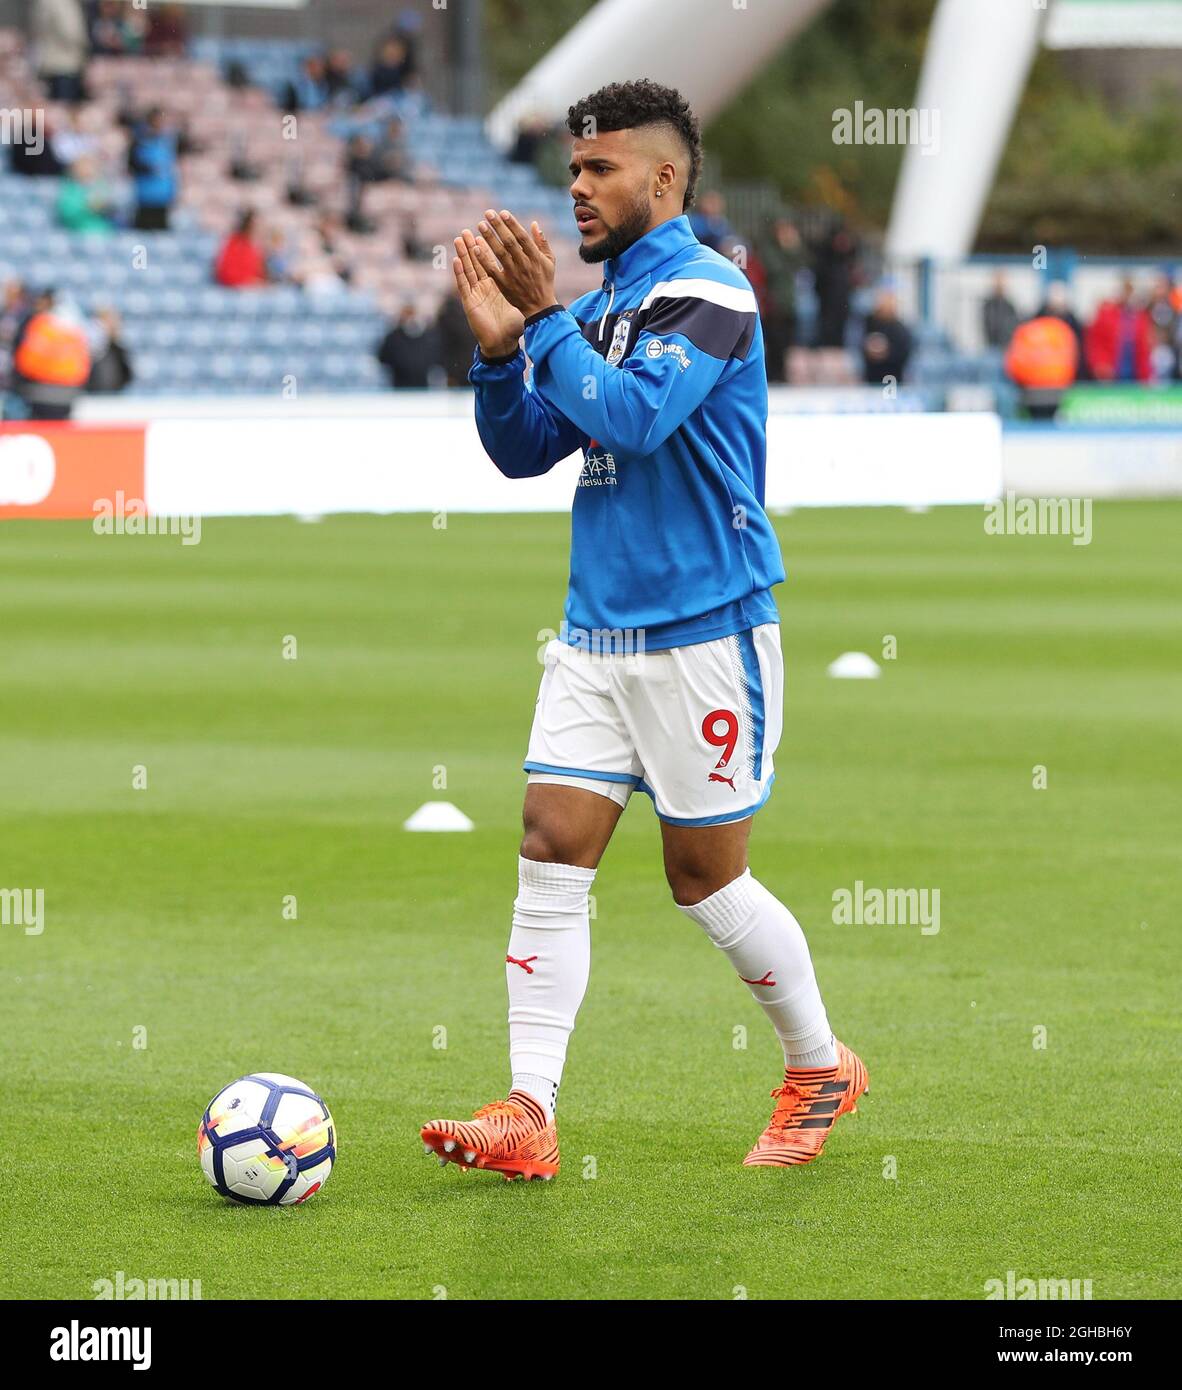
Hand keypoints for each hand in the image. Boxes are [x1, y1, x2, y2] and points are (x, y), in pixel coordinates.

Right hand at [452, 227, 523, 357]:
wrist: (503, 344)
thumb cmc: (512, 325)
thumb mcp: (521, 301)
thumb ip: (525, 286)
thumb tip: (534, 274)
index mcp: (496, 285)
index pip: (490, 262)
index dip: (488, 247)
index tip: (487, 232)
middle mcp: (484, 287)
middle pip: (476, 262)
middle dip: (472, 246)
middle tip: (469, 229)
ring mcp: (476, 294)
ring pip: (468, 270)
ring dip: (463, 254)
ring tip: (460, 238)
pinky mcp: (470, 303)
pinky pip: (463, 286)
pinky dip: (459, 273)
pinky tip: (456, 261)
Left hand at [471, 209, 557, 319]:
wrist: (539, 306)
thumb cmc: (544, 281)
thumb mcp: (549, 261)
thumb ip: (542, 242)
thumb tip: (534, 223)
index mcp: (536, 257)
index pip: (522, 237)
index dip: (512, 224)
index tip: (502, 212)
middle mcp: (524, 264)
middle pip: (509, 242)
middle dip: (498, 227)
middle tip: (488, 213)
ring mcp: (514, 274)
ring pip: (499, 253)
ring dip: (489, 238)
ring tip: (480, 225)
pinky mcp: (504, 284)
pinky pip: (492, 270)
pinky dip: (484, 259)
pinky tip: (475, 248)